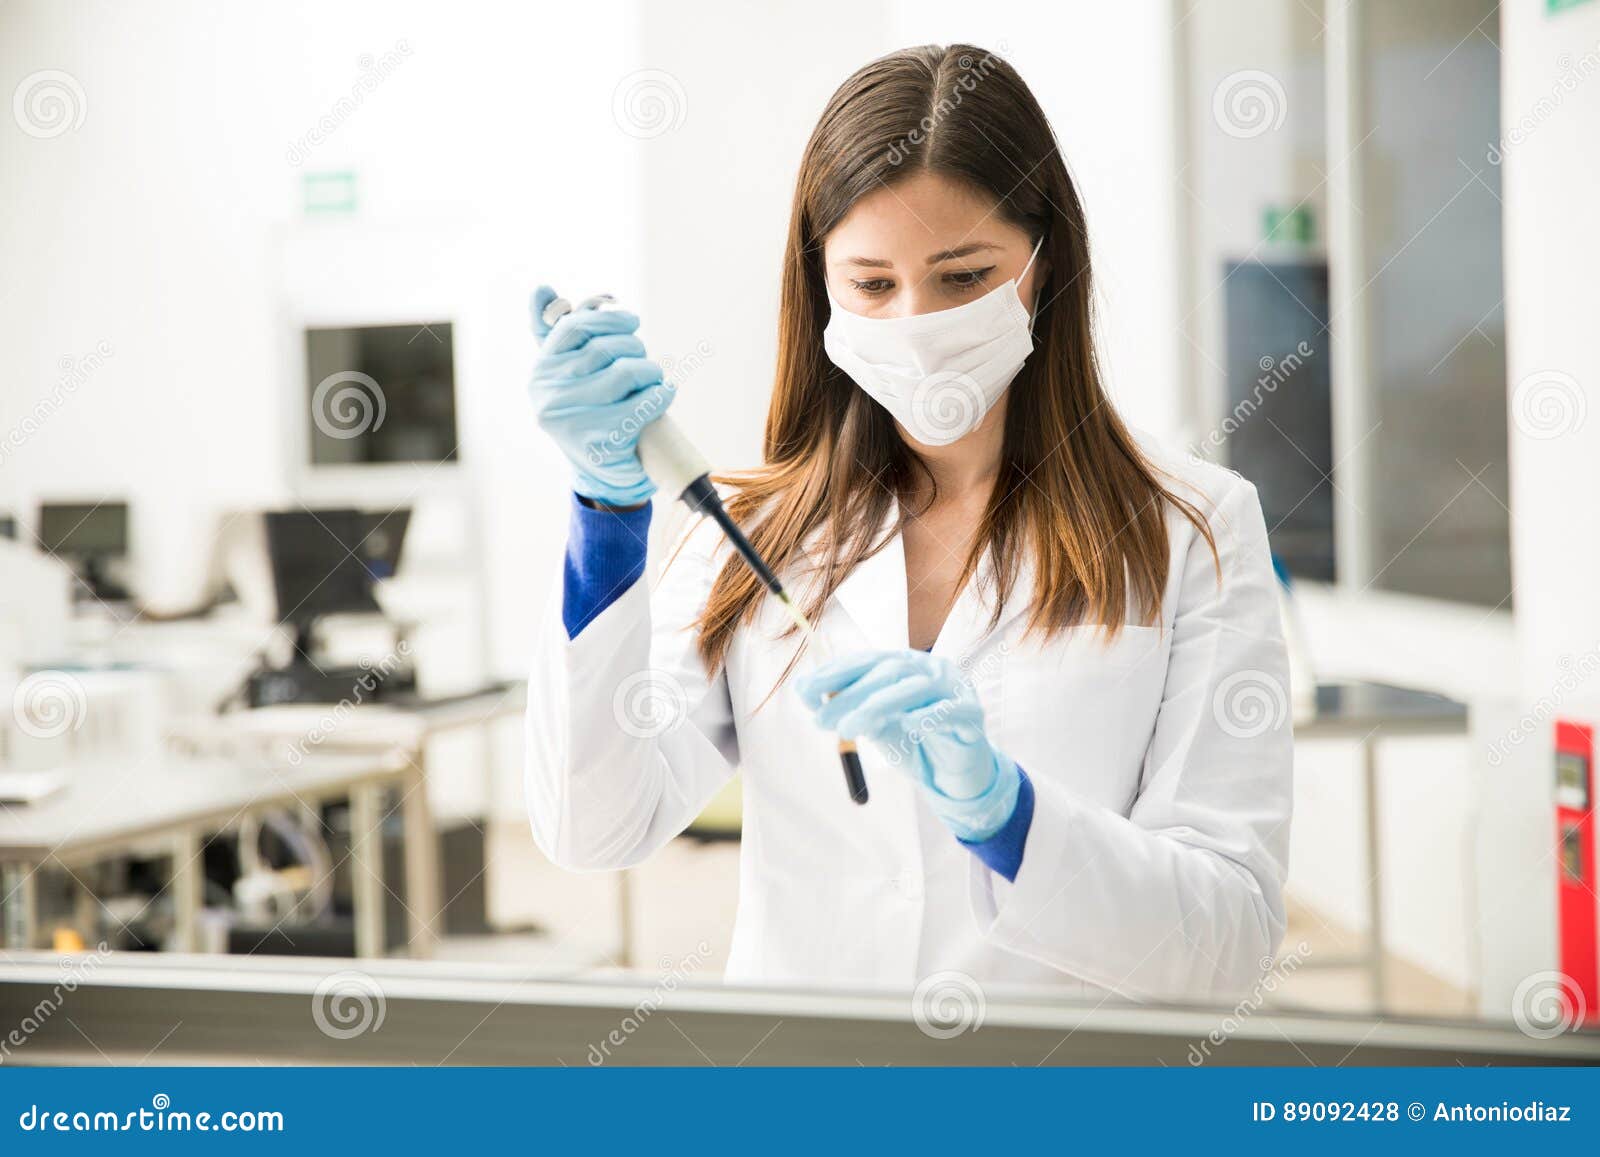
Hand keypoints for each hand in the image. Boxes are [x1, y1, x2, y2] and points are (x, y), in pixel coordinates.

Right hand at [529, 285, 673, 506]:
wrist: (605, 474)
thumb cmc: (591, 413)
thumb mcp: (570, 373)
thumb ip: (558, 330)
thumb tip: (543, 288)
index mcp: (542, 371)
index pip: (575, 326)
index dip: (609, 317)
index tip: (632, 322)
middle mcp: (549, 394)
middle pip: (605, 348)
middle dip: (635, 348)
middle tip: (644, 364)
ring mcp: (572, 420)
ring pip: (626, 372)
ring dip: (651, 372)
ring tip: (654, 380)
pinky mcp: (600, 443)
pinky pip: (642, 403)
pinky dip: (661, 395)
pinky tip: (663, 396)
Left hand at [794, 649, 1020, 841]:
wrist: (954, 774)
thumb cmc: (913, 743)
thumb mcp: (875, 725)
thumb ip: (848, 707)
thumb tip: (804, 692)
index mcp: (906, 664)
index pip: (867, 660)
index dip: (835, 672)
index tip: (804, 691)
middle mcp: (930, 669)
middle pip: (888, 671)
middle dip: (849, 694)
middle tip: (819, 720)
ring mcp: (955, 688)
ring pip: (915, 688)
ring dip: (876, 706)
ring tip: (845, 729)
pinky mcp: (973, 715)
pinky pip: (951, 711)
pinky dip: (928, 715)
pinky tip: (906, 723)